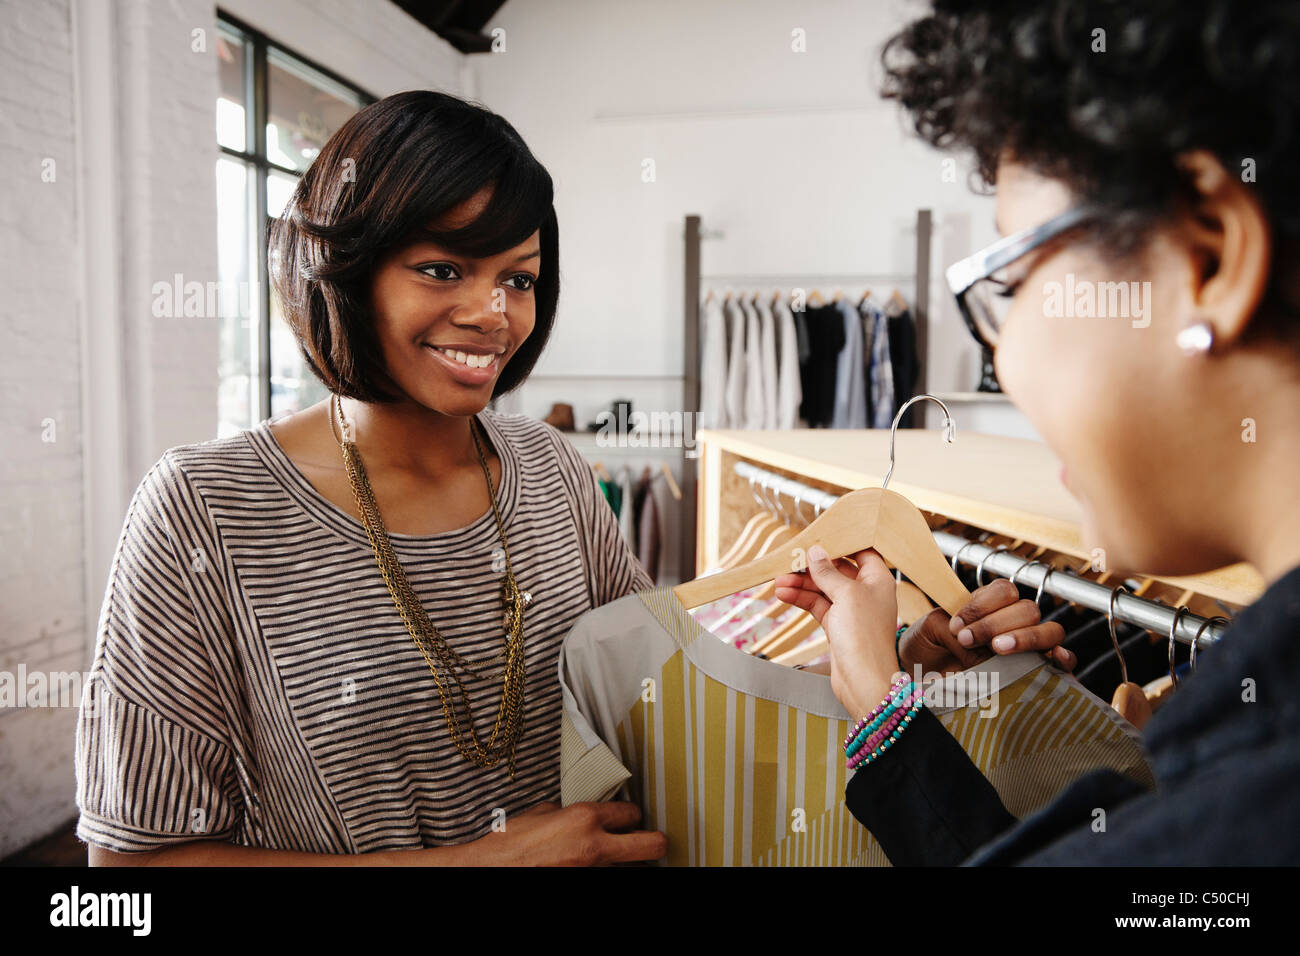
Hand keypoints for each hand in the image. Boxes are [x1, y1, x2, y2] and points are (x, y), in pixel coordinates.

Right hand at [472, 800, 666, 865]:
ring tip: (621, 857)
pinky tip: (599, 865)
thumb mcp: (545, 812)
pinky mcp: (585, 884)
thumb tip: (590, 815)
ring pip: (634, 870)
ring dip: (630, 863)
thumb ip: (575, 812)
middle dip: (655, 842)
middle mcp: (594, 847)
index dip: (632, 815)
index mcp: (584, 818)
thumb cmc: (511, 843)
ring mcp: (591, 872)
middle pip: (653, 845)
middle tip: (650, 840)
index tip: (628, 818)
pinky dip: (608, 870)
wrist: (491, 869)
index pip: (632, 813)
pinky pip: (608, 876)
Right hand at [773, 545, 902, 716]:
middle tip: (789, 560)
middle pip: (837, 569)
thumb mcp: (845, 594)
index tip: (819, 535)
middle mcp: (866, 592)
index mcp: (878, 579)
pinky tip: (783, 594)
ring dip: (801, 584)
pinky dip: (801, 599)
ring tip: (778, 581)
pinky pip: (817, 606)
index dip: (842, 543)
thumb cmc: (863, 635)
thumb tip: (815, 551)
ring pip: (823, 588)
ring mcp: (851, 610)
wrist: (863, 680)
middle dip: (812, 566)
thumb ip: (828, 572)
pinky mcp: (837, 626)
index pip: (861, 551)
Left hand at [900, 577, 1073, 675]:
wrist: (923, 686)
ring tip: (998, 649)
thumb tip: (968, 638)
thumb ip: (947, 625)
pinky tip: (1052, 659)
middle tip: (967, 640)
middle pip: (1027, 609)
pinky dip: (1064, 658)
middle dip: (995, 623)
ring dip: (1025, 636)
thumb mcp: (928, 631)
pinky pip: (1065, 662)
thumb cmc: (925, 655)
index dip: (981, 605)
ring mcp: (1029, 650)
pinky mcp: (1040, 675)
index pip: (1004, 590)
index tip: (956, 625)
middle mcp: (1012, 625)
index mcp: (988, 607)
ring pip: (1050, 631)